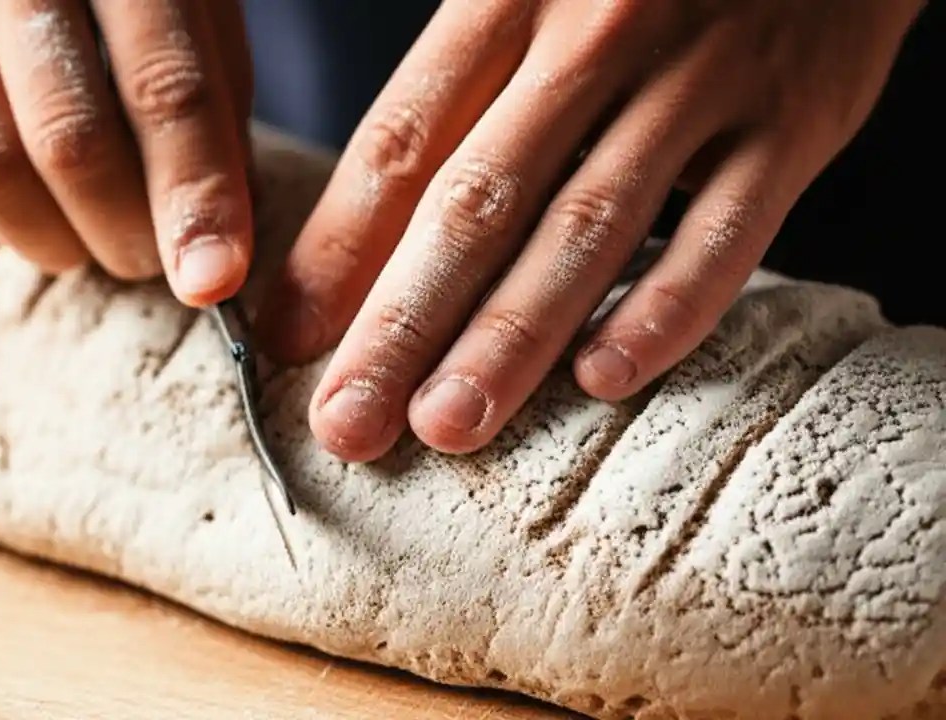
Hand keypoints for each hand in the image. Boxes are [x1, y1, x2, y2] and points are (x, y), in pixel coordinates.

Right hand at [0, 0, 254, 305]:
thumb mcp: (181, 2)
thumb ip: (205, 103)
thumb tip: (213, 242)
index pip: (164, 87)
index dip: (195, 196)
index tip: (214, 282)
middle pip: (69, 141)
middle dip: (126, 232)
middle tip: (153, 263)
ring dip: (57, 242)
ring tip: (92, 239)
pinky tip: (26, 205)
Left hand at [257, 0, 924, 460]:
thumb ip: (459, 87)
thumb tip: (360, 236)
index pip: (403, 140)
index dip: (338, 248)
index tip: (291, 339)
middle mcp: (595, 33)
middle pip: (476, 200)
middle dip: (402, 324)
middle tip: (349, 425)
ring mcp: (699, 76)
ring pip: (588, 226)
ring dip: (511, 337)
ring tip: (448, 427)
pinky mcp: (795, 117)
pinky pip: (726, 231)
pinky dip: (667, 309)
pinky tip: (604, 379)